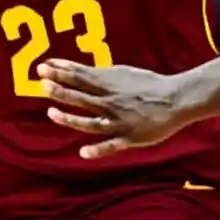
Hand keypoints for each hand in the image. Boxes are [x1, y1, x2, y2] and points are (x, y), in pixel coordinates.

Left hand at [37, 60, 188, 158]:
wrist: (177, 99)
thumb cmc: (149, 85)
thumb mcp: (124, 73)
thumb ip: (100, 75)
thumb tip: (75, 70)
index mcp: (112, 85)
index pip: (81, 76)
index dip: (61, 71)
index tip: (43, 66)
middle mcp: (112, 102)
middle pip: (81, 96)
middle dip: (60, 89)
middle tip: (42, 83)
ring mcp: (120, 121)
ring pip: (91, 121)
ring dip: (70, 118)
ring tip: (51, 113)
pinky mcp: (130, 137)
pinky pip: (112, 145)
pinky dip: (98, 150)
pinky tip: (83, 153)